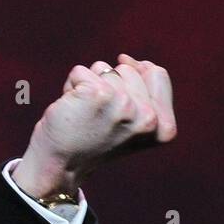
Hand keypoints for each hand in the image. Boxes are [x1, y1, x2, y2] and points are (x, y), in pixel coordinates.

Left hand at [13, 53, 176, 197]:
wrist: (60, 165)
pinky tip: (70, 108)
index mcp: (164, 128)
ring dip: (87, 86)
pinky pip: (80, 71)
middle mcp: (148, 117)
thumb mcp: (129, 121)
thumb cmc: (91, 139)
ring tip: (83, 113)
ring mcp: (124, 104)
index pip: (157, 74)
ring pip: (103, 68)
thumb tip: (126, 59)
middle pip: (128, 69)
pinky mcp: (97, 94)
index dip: (136, 72)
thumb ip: (142, 93)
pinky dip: (70, 85)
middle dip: (108, 84)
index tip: (115, 96)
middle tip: (97, 115)